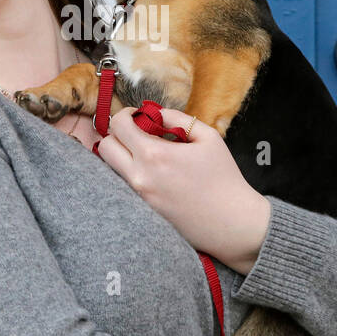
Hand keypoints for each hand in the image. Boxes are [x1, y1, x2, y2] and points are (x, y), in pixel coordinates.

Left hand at [95, 105, 271, 272]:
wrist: (231, 222)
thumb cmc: (224, 178)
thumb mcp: (207, 137)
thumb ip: (177, 118)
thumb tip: (155, 113)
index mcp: (154, 154)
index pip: (118, 125)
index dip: (126, 114)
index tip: (138, 115)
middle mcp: (139, 176)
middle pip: (105, 147)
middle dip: (118, 134)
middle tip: (138, 132)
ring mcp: (138, 197)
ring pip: (110, 168)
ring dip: (122, 154)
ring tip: (147, 152)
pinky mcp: (142, 211)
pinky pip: (124, 185)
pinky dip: (131, 173)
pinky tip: (153, 172)